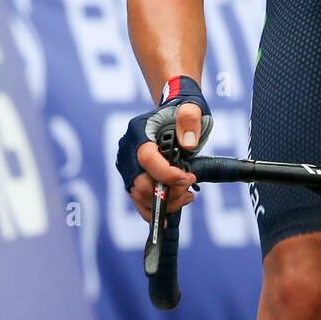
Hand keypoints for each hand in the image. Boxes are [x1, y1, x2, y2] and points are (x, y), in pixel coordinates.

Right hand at [116, 78, 212, 222]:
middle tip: (189, 191)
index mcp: (138, 130)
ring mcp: (127, 165)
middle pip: (140, 181)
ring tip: (187, 197)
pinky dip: (153, 209)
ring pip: (138, 194)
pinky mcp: (132, 177)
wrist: (174, 112)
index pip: (146, 157)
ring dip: (164, 202)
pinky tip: (172, 210)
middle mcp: (127, 149)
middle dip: (167, 192)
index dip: (166, 173)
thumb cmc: (184, 110)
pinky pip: (138, 199)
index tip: (188, 179)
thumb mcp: (193, 109)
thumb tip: (187, 143)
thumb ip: (190, 119)